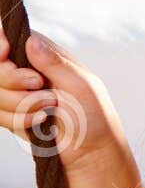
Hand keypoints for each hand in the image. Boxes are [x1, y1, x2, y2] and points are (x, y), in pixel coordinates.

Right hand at [0, 31, 123, 170]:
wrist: (89, 150)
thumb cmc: (93, 114)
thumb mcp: (80, 84)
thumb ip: (54, 63)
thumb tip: (31, 40)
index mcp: (44, 54)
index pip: (8, 38)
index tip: (5, 54)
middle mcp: (26, 69)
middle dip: (12, 80)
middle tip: (39, 86)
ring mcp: (15, 91)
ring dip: (20, 104)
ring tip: (48, 109)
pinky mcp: (9, 112)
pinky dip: (16, 119)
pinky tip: (38, 122)